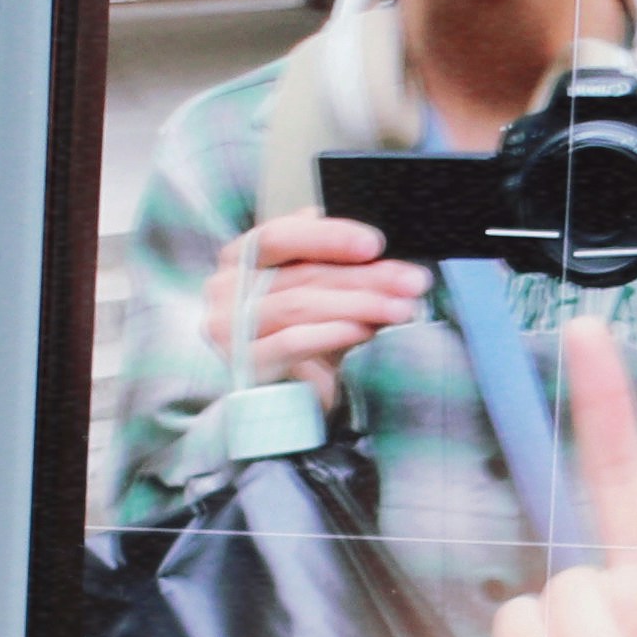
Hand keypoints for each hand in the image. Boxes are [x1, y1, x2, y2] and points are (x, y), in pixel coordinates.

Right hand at [208, 211, 424, 402]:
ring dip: (359, 304)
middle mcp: (225, 288)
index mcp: (239, 258)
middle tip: (411, 281)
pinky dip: (334, 333)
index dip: (328, 236)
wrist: (276, 400)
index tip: (375, 243)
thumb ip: (333, 267)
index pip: (280, 235)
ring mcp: (228, 327)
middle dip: (365, 276)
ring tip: (400, 308)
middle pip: (302, 273)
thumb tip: (373, 248)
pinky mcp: (243, 364)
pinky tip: (366, 331)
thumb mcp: (318, 296)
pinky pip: (292, 341)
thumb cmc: (296, 338)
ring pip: (300, 305)